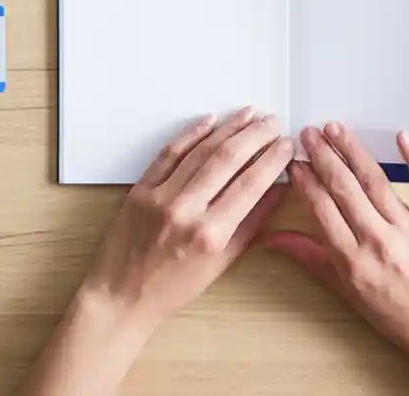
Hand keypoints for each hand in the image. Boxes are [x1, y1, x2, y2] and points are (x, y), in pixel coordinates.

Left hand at [22, 108, 294, 395]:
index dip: (272, 159)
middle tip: (273, 122)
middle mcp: (186, 211)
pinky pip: (170, 152)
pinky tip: (210, 120)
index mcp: (210, 235)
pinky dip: (192, 133)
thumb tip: (278, 190)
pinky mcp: (141, 188)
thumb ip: (252, 224)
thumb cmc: (173, 286)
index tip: (287, 144)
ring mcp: (160, 196)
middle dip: (256, 135)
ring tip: (249, 114)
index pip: (250, 184)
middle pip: (228, 159)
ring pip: (201, 150)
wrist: (121, 294)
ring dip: (229, 128)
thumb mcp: (222, 263)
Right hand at [265, 123, 408, 371]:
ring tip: (336, 128)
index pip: (322, 210)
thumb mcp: (346, 293)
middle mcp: (377, 241)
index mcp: (352, 261)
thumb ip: (311, 258)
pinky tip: (401, 136)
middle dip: (323, 157)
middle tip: (308, 133)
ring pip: (376, 182)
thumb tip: (274, 239)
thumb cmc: (395, 316)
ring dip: (353, 152)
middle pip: (345, 189)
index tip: (293, 162)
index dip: (305, 182)